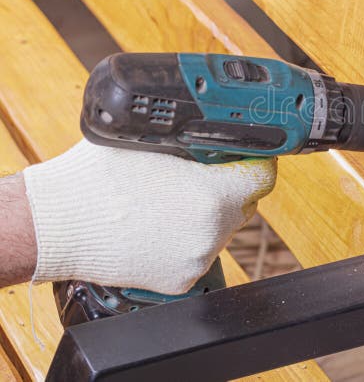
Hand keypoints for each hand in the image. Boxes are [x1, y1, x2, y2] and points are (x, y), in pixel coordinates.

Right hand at [22, 139, 276, 293]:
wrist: (56, 224)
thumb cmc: (98, 178)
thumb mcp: (154, 139)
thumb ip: (195, 136)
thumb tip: (218, 127)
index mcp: (214, 195)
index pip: (263, 175)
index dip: (255, 161)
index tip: (246, 156)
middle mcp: (212, 232)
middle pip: (244, 203)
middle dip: (229, 187)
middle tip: (200, 175)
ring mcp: (198, 260)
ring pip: (222, 229)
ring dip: (208, 214)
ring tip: (171, 201)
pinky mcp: (182, 281)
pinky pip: (199, 253)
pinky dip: (188, 240)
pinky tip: (160, 225)